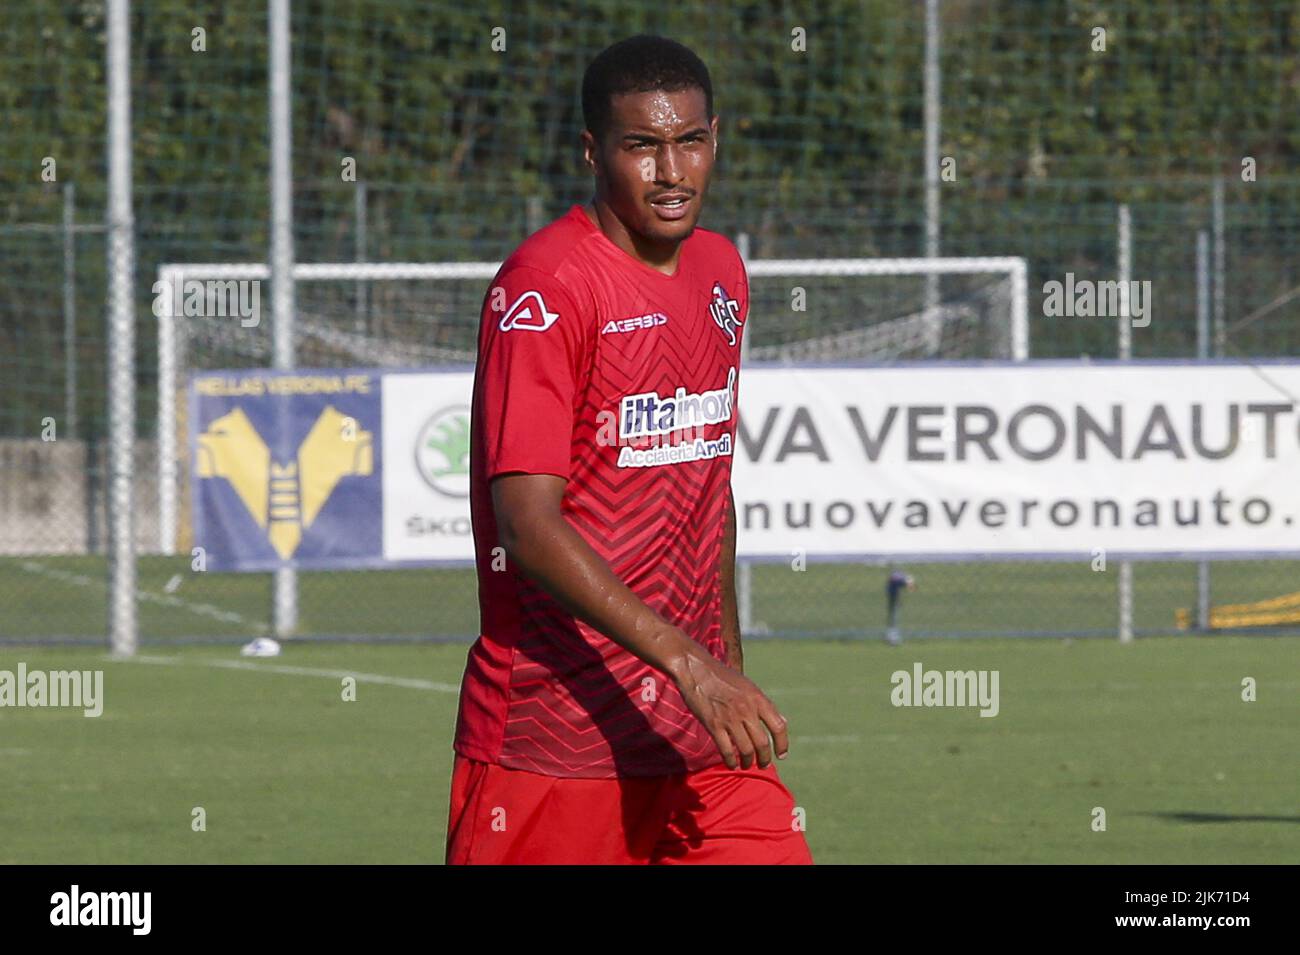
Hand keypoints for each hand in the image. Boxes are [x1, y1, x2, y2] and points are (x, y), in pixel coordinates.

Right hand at [668, 642, 788, 769]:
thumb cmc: (722, 677)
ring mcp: (730, 718)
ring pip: (746, 750)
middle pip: (762, 743)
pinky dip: (731, 761)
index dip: (782, 744)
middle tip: (762, 764)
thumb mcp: (748, 686)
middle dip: (764, 759)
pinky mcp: (714, 725)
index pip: (779, 727)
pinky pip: (726, 750)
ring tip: (746, 765)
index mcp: (758, 698)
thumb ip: (764, 705)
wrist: (696, 669)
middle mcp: (747, 709)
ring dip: (747, 762)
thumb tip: (782, 722)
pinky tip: (731, 764)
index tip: (781, 755)